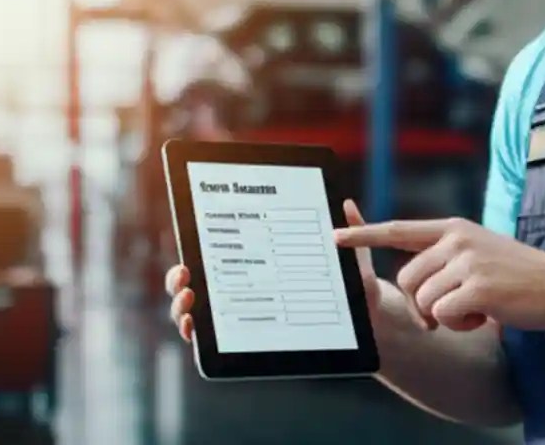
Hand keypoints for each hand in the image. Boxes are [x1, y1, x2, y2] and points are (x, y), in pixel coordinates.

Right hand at [165, 199, 384, 343]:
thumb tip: (345, 204)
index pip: (218, 251)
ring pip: (195, 311)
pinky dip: (195, 334)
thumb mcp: (353, 259)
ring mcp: (240, 314)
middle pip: (196, 281)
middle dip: (179, 278)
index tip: (190, 250)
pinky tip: (195, 329)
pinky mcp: (243, 340)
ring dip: (180, 308)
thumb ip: (349, 232)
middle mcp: (243, 286)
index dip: (194, 249)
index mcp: (261, 260)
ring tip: (190, 301)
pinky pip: (209, 340)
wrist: (364, 323)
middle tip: (185, 277)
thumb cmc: (354, 287)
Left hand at [335, 217, 544, 331]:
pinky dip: (460, 323)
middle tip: (456, 307)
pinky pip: (442, 314)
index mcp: (454, 228)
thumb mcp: (480, 251)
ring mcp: (466, 260)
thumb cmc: (518, 276)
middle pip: (408, 278)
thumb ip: (446, 255)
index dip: (365, 234)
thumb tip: (409, 279)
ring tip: (479, 305)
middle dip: (424, 301)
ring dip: (446, 315)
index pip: (399, 229)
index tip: (335, 236)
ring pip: (424, 299)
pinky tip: (486, 314)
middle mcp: (456, 239)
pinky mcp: (476, 285)